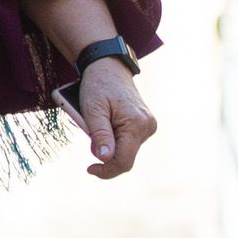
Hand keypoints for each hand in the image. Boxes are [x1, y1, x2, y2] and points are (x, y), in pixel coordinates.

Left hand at [69, 60, 155, 179]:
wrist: (109, 67)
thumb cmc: (98, 86)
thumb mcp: (93, 110)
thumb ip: (100, 135)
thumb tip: (105, 159)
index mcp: (136, 124)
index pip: (123, 161)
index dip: (106, 170)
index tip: (89, 169)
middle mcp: (148, 127)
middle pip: (125, 157)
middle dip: (105, 153)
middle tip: (90, 133)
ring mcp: (148, 126)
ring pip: (126, 151)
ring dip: (109, 145)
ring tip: (98, 123)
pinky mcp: (144, 126)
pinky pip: (127, 142)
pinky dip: (114, 138)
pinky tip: (106, 123)